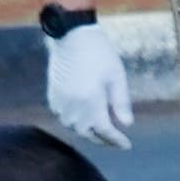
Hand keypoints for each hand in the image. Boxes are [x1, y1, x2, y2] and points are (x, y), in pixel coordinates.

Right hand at [45, 25, 130, 149]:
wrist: (72, 35)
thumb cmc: (100, 54)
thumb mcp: (117, 78)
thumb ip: (121, 103)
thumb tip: (127, 125)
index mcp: (90, 100)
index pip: (104, 129)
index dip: (116, 140)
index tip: (127, 145)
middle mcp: (72, 103)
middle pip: (86, 131)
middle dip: (101, 139)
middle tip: (115, 141)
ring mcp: (60, 97)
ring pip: (71, 125)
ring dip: (86, 131)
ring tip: (100, 131)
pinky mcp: (52, 91)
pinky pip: (60, 114)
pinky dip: (71, 121)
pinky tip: (81, 118)